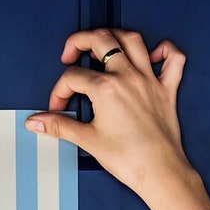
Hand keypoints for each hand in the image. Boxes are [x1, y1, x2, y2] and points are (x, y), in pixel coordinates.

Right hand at [26, 28, 193, 203]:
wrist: (159, 172)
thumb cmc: (129, 159)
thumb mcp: (87, 140)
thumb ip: (59, 126)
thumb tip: (36, 121)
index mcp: (107, 89)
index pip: (73, 77)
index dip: (59, 91)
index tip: (58, 107)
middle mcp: (128, 77)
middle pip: (101, 40)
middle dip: (80, 41)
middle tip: (70, 54)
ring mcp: (149, 80)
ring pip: (132, 40)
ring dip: (114, 36)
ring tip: (102, 44)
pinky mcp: (167, 88)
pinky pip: (173, 58)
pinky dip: (164, 50)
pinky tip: (151, 55)